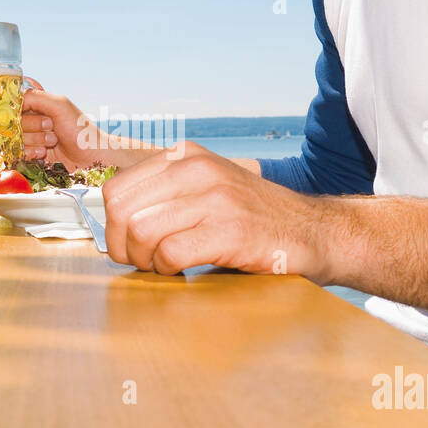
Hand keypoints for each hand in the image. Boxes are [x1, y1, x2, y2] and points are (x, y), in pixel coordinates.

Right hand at [21, 90, 158, 170]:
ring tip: (53, 141)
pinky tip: (45, 153)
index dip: (21, 111)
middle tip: (52, 128)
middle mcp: (33, 120)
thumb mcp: (60, 105)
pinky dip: (32, 153)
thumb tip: (13, 98)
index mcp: (38, 105)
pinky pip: (19, 153)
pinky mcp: (32, 155)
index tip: (37, 114)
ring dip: (35, 140)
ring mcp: (32, 138)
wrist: (92, 158)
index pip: (14, 104)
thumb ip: (35, 97)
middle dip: (33, 127)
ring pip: (16, 138)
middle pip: (14, 122)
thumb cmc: (81, 129)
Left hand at [101, 142, 340, 279]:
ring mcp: (216, 197)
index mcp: (184, 156)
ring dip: (146, 261)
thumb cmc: (254, 218)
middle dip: (124, 247)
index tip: (130, 246)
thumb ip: (164, 194)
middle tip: (145, 263)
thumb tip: (113, 220)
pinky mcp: (232, 230)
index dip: (113, 226)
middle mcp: (197, 169)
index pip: (115, 189)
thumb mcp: (206, 188)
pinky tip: (185, 271)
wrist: (315, 231)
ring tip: (167, 267)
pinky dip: (169, 270)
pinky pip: (171, 252)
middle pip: (122, 211)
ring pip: (142, 231)